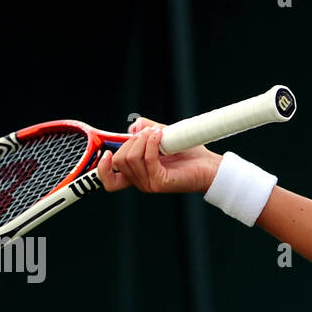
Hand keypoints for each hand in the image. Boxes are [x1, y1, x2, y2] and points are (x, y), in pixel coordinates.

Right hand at [97, 117, 221, 194]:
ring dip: (141, 140)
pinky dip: (151, 144)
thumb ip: (144, 130)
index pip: (109, 180)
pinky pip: (147, 159)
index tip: (106, 153)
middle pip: (119, 161)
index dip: (102, 168)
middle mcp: (140, 180)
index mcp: (137, 173)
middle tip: (148, 133)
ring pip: (130, 159)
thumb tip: (132, 128)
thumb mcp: (161, 136)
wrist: (209, 164)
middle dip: (130, 142)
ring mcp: (149, 183)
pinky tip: (160, 137)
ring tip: (157, 134)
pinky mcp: (160, 182)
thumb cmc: (187, 152)